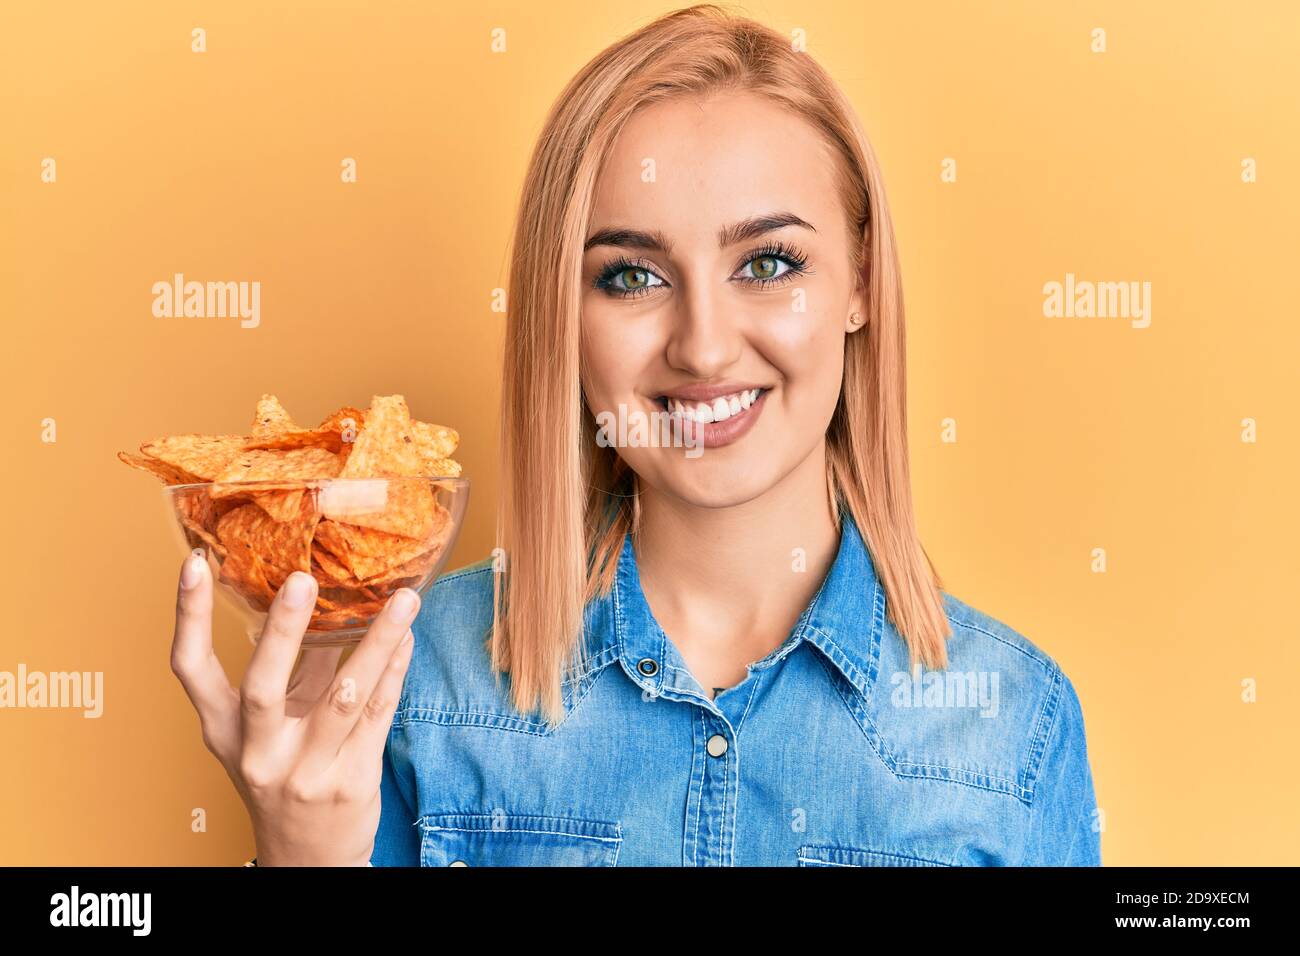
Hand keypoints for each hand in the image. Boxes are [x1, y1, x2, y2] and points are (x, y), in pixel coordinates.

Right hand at [169, 551, 418, 865]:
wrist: (309, 858)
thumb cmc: (286, 775)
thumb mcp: (269, 729)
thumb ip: (292, 669)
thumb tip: (317, 596)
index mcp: (225, 732)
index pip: (191, 670)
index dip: (189, 617)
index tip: (195, 565)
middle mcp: (259, 752)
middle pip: (263, 687)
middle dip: (283, 632)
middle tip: (302, 579)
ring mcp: (305, 770)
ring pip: (343, 697)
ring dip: (376, 643)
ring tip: (402, 600)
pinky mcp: (351, 780)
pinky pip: (378, 714)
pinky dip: (395, 671)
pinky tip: (407, 638)